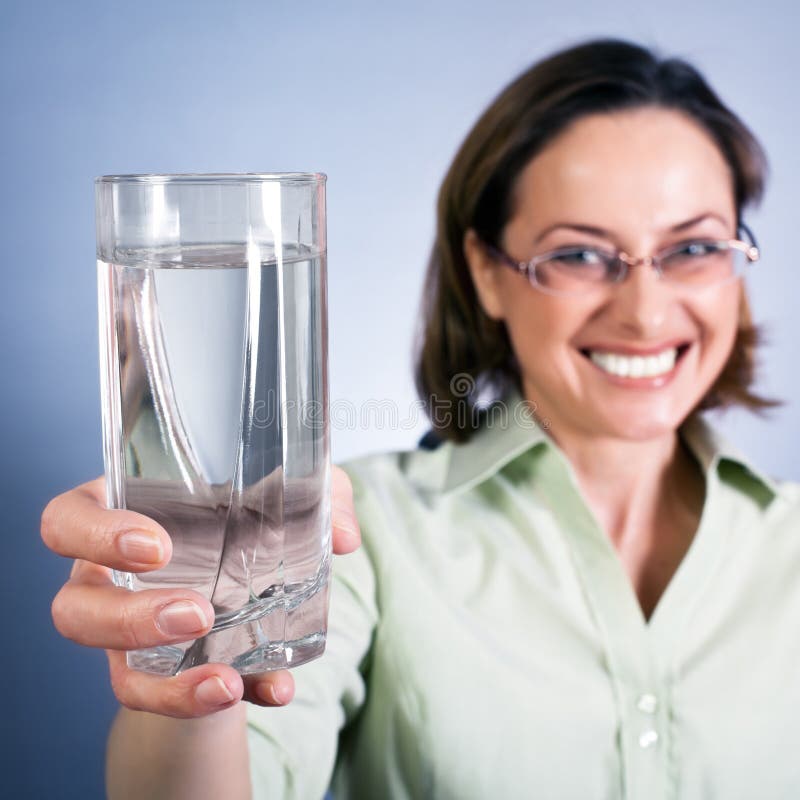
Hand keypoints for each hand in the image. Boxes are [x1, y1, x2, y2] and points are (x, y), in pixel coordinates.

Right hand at [41, 466, 360, 718]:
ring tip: (227, 681)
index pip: (67, 522)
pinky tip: (273, 690)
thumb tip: (342, 536)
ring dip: (168, 684)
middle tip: (197, 615)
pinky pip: (175, 699)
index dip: (95, 536)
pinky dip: (222, 699)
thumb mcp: (287, 490)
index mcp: (121, 516)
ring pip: (114, 671)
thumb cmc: (246, 513)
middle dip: (131, 621)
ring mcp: (127, 634)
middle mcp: (109, 580)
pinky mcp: (159, 673)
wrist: (244, 573)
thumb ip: (320, 495)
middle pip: (76, 610)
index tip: (156, 546)